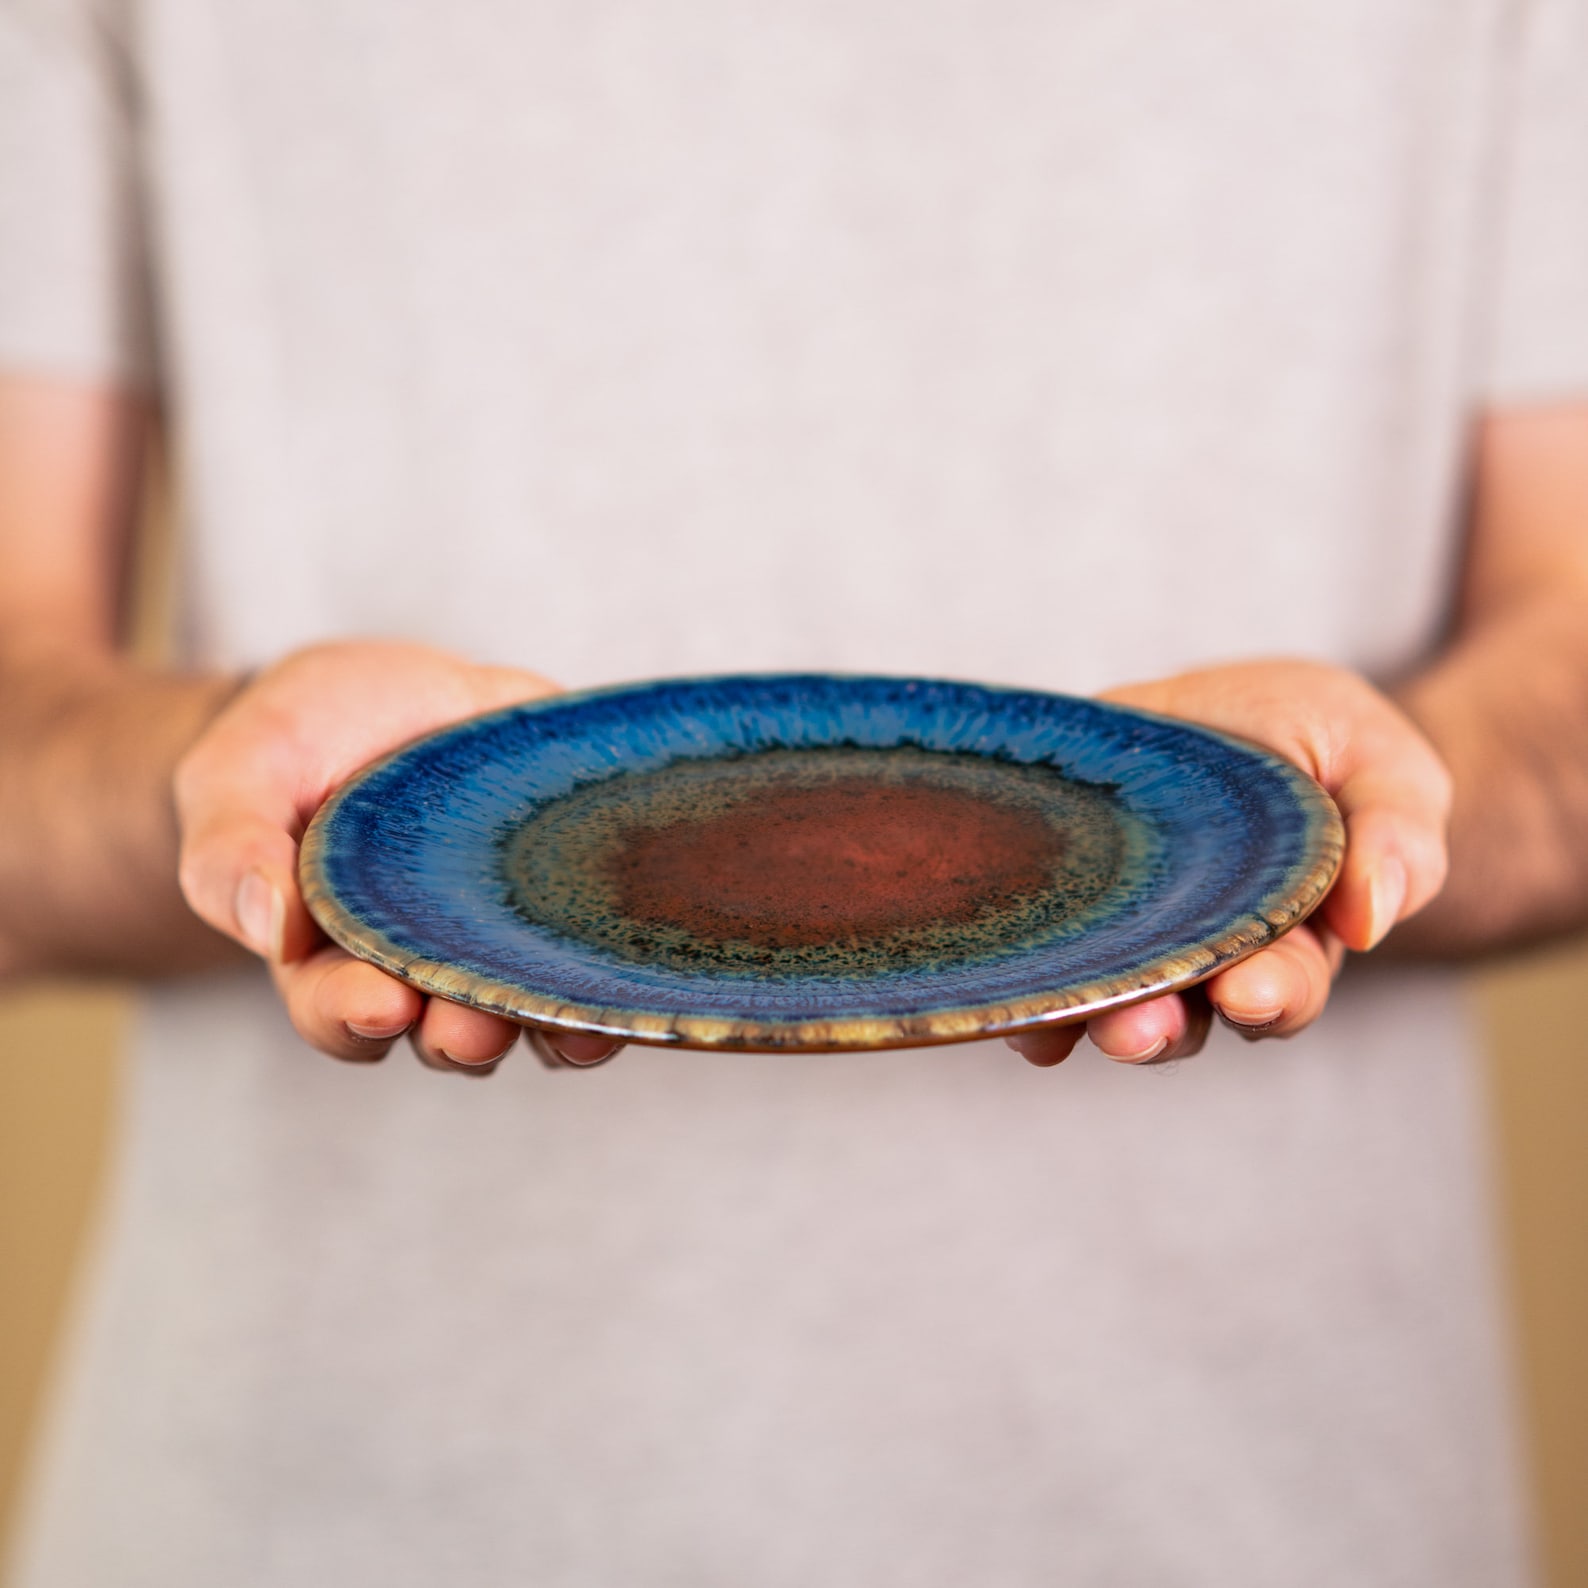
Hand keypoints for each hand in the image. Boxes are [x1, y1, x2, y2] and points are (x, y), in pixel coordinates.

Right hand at [175, 640, 623, 1074]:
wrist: (379, 698)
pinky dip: (620, 976)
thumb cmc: (290, 745)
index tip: (378, 1002)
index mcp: (334, 958)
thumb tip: (264, 925)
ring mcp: (503, 933)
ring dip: (553, 1027)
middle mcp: (426, 965)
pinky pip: (598, 953)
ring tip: (575, 1027)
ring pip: (532, 1010)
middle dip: (463, 1035)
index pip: (340, 1012)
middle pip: (447, 1029)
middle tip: (473, 1028)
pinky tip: (640, 982)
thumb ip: (231, 850)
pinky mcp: (566, 887)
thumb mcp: (238, 777)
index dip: (355, 1017)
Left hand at [1006, 659, 1452, 1067]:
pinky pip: (1040, 955)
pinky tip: (1003, 1001)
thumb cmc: (1328, 743)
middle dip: (1162, 1026)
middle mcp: (1200, 954)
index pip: (1284, 988)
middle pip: (1186, 1014)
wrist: (1240, 707)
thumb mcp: (1387, 767)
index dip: (1270, 996)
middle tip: (1139, 1029)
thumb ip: (1398, 835)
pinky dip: (1022, 985)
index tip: (1250, 992)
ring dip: (1085, 1016)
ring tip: (1068, 1019)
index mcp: (1288, 943)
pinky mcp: (1066, 888)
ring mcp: (1126, 927)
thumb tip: (1374, 916)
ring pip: (1107, 997)